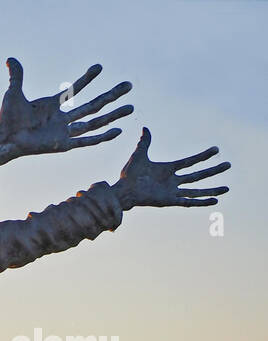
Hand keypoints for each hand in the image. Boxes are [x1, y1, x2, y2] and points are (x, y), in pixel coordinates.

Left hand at [0, 58, 132, 169]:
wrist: (5, 138)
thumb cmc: (7, 119)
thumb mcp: (13, 93)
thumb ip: (16, 76)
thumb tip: (10, 59)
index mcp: (52, 106)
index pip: (75, 90)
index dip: (87, 79)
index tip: (99, 67)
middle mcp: (62, 119)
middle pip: (93, 106)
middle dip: (111, 96)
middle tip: (129, 85)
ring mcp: (64, 132)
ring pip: (95, 122)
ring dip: (113, 115)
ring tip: (131, 107)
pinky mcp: (64, 144)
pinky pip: (87, 140)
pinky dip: (102, 137)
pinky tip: (118, 131)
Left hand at [113, 128, 229, 208]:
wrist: (122, 191)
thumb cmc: (128, 175)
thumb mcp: (139, 155)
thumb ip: (144, 142)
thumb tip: (145, 128)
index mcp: (168, 170)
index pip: (190, 162)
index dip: (203, 156)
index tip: (216, 149)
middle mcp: (173, 181)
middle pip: (198, 175)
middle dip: (213, 171)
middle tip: (228, 165)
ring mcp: (172, 192)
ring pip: (197, 190)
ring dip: (212, 190)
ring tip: (227, 188)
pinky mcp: (169, 201)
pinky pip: (189, 202)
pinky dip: (201, 202)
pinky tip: (214, 201)